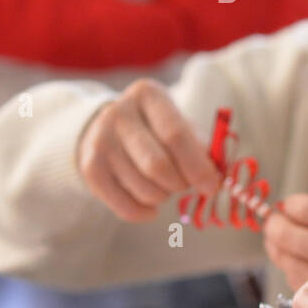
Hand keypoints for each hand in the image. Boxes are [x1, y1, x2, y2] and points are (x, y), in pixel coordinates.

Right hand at [76, 79, 220, 221]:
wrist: (108, 129)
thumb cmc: (159, 129)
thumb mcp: (182, 126)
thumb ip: (203, 148)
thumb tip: (218, 177)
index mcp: (148, 94)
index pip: (176, 135)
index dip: (198, 167)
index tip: (213, 187)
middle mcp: (118, 113)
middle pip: (157, 165)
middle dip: (180, 184)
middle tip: (186, 185)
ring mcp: (99, 140)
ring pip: (143, 188)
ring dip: (163, 197)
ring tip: (165, 187)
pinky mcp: (89, 167)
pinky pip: (124, 205)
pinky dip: (144, 212)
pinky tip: (150, 207)